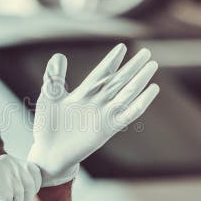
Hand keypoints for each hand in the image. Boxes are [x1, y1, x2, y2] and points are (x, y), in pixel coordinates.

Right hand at [0, 154, 41, 200]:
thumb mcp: (6, 184)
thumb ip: (21, 182)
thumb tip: (50, 187)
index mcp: (13, 161)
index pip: (36, 175)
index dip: (31, 192)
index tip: (19, 200)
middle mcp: (8, 161)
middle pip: (28, 188)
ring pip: (18, 195)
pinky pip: (6, 200)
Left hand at [27, 43, 159, 185]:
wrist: (48, 153)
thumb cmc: (47, 127)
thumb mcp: (49, 97)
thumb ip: (54, 77)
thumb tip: (58, 55)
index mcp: (83, 94)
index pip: (101, 73)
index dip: (112, 60)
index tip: (122, 47)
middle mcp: (97, 102)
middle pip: (119, 80)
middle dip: (132, 66)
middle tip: (147, 52)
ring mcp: (104, 114)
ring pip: (127, 93)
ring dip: (140, 79)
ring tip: (152, 65)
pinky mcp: (108, 128)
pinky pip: (128, 114)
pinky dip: (141, 102)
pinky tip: (152, 90)